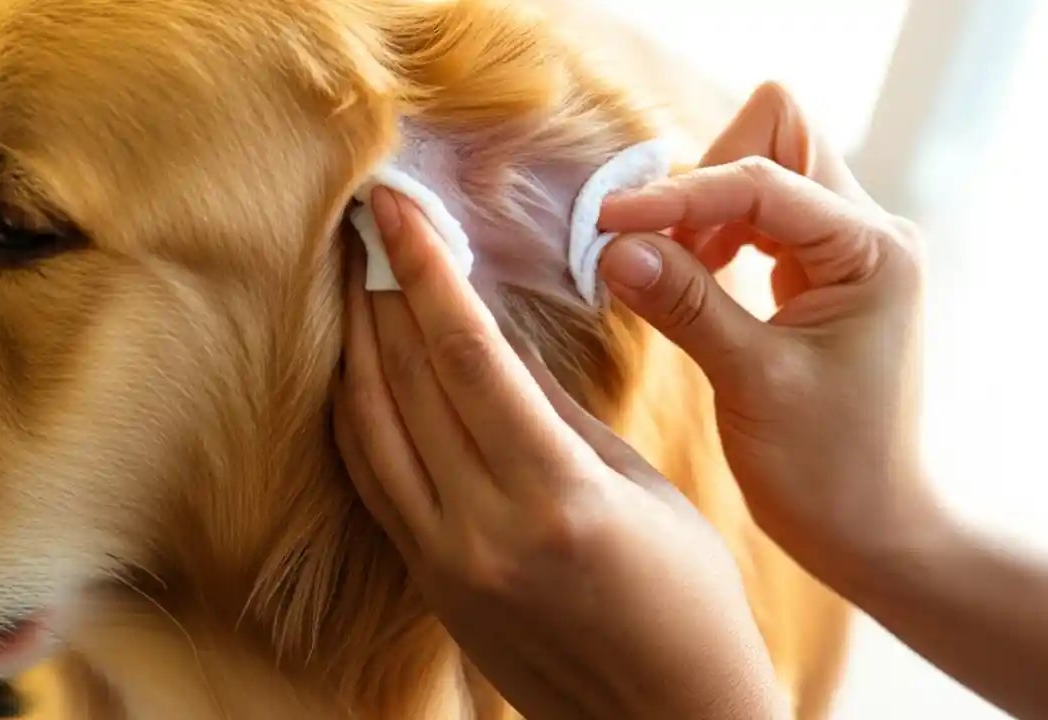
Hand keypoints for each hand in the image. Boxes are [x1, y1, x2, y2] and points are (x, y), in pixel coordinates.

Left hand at [334, 188, 784, 719]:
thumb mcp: (646, 492)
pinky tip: (361, 369)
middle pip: (407, 380)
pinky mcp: (431, 586)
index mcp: (556, 498)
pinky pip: (373, 480)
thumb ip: (564, 415)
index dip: (427, 267)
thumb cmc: (690, 605)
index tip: (397, 205)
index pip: (467, 354)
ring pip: (370, 429)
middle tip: (370, 223)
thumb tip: (500, 342)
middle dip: (382, 288)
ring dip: (357, 345)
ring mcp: (445, 565)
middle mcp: (483, 532)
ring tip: (358, 280)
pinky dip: (359, 414)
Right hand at [596, 82, 931, 587]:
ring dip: (705, 207)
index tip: (609, 222)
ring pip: (766, 171)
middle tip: (658, 244)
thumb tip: (613, 245)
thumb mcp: (751, 383)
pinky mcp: (824, 275)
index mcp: (873, 251)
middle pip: (780, 136)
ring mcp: (849, 252)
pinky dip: (715, 234)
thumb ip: (685, 305)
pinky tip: (689, 279)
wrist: (871, 529)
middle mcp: (871, 235)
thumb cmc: (827, 469)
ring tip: (665, 270)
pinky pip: (762, 219)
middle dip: (707, 175)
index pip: (763, 180)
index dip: (679, 195)